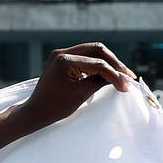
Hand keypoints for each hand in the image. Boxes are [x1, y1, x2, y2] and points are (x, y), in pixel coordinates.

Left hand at [16, 42, 136, 129]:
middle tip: (128, 76)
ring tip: (121, 75)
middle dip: (114, 63)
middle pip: (97, 50)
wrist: (34, 112)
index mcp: (64, 61)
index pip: (97, 64)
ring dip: (107, 63)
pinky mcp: (62, 59)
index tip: (126, 85)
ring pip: (93, 51)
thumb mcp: (81, 94)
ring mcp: (61, 54)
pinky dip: (97, 64)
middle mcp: (62, 53)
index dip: (115, 74)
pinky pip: (85, 57)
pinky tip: (107, 74)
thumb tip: (122, 77)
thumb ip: (101, 81)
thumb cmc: (55, 107)